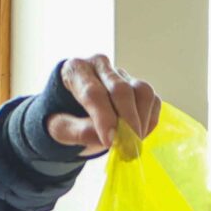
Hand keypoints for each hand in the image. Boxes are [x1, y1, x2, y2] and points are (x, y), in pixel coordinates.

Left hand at [45, 54, 161, 157]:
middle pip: (120, 89)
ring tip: (132, 143)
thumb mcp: (59, 128)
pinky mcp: (137, 85)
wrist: (71, 113)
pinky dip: (149, 120)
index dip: (104, 118)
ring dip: (141, 121)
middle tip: (128, 145)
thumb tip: (110, 138)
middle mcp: (100, 65)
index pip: (93, 92)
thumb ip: (77, 131)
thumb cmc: (63, 117)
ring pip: (142, 91)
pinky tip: (138, 135)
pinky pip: (152, 100)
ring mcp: (122, 73)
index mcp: (75, 70)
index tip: (110, 141)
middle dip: (127, 120)